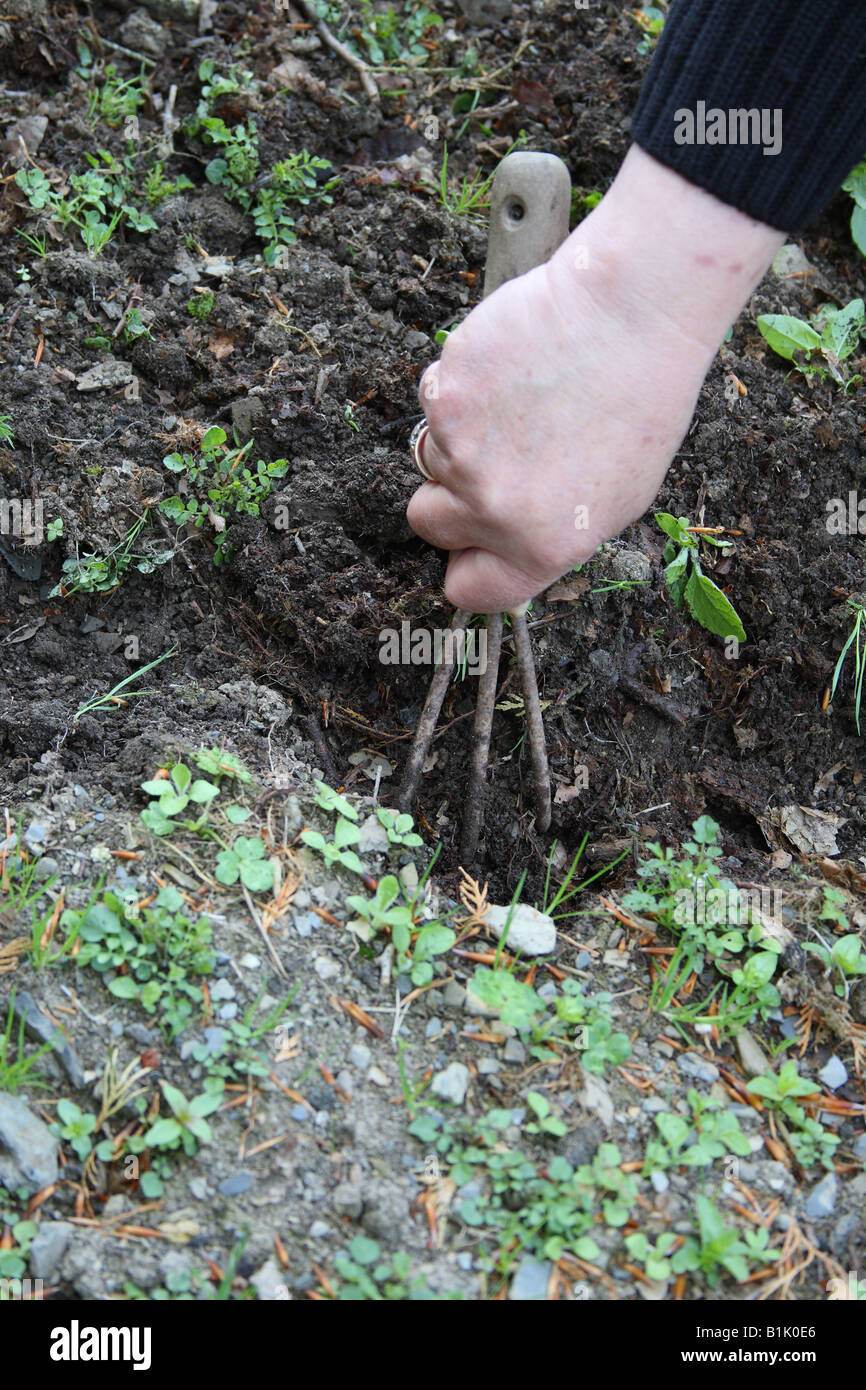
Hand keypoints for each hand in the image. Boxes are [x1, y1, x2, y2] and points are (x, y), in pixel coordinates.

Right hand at [407, 146, 783, 613]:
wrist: (631, 313)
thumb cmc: (640, 401)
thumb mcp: (615, 498)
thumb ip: (547, 534)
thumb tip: (503, 553)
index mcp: (542, 546)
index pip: (469, 591)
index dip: (465, 567)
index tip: (468, 548)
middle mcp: (495, 510)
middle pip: (428, 522)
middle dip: (449, 496)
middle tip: (493, 458)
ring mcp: (462, 453)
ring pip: (430, 456)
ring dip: (460, 433)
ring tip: (521, 399)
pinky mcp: (444, 396)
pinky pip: (432, 400)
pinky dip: (460, 385)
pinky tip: (510, 367)